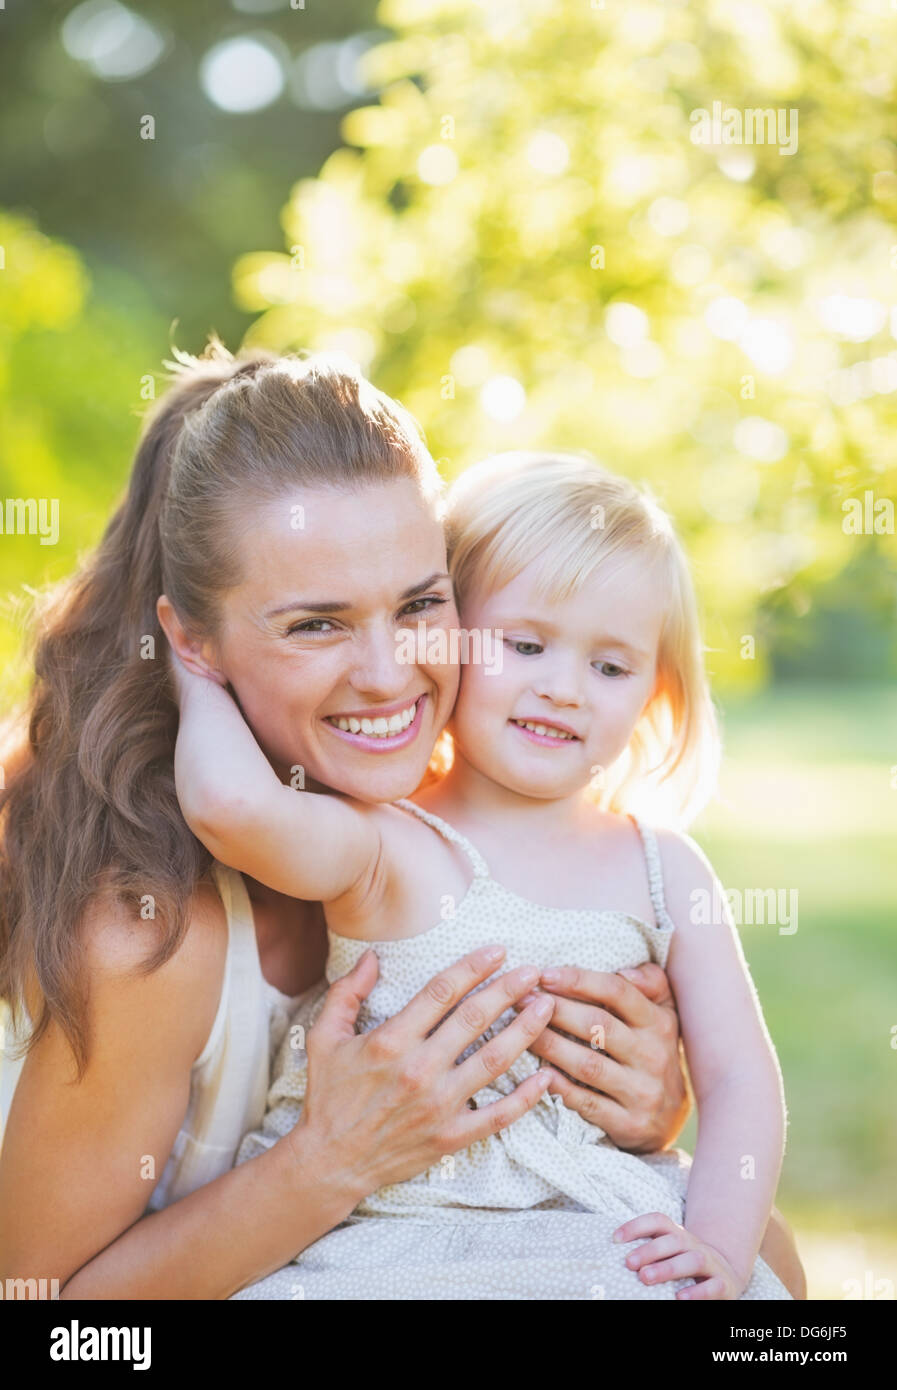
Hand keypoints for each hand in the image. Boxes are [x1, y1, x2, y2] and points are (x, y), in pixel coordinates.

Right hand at [289, 945, 559, 1201]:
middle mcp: (419, 1069)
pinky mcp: (451, 1136)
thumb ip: (347, 992)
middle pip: (474, 1019)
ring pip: (493, 1060)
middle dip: (508, 990)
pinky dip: (526, 1097)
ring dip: (524, 1031)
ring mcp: (439, 1105)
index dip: (473, 967)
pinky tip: (546, 1077)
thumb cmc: (329, 1096)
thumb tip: (371, 956)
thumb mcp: (325, 1037)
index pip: (442, 992)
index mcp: (391, 1040)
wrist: (330, 1162)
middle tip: (534, 972)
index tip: (498, 951)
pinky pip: (497, 1115)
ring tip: (546, 1008)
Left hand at [512, 963, 689, 1152]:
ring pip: (588, 1065)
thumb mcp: (664, 1014)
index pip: (617, 992)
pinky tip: (540, 1076)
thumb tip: (626, 971)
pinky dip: (562, 1089)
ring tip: (523, 1034)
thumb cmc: (655, 1051)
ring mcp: (642, 1091)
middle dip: (556, 1010)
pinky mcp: (629, 1123)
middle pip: (598, 1025)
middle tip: (522, 1000)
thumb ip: (650, 983)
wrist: (672, 1118)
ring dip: (551, 1047)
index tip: (545, 975)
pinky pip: (589, 1104)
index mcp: (659, 1023)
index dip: (579, 981)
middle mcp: (653, 1055)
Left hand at [613, 1212, 746, 1298]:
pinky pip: (714, 1286)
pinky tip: (680, 1298)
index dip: (636, 1226)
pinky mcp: (724, 1284)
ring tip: (646, 1278)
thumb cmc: (686, 1266)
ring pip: (693, 1259)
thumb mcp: (671, 1254)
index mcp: (678, 1235)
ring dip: (668, 1268)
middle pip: (673, 1240)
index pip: (658, 1221)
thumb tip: (617, 1260)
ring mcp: (711, 1263)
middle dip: (650, 1250)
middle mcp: (694, 1245)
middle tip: (628, 1263)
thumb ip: (649, 1254)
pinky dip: (698, 1292)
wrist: (726, 1274)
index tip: (614, 1239)